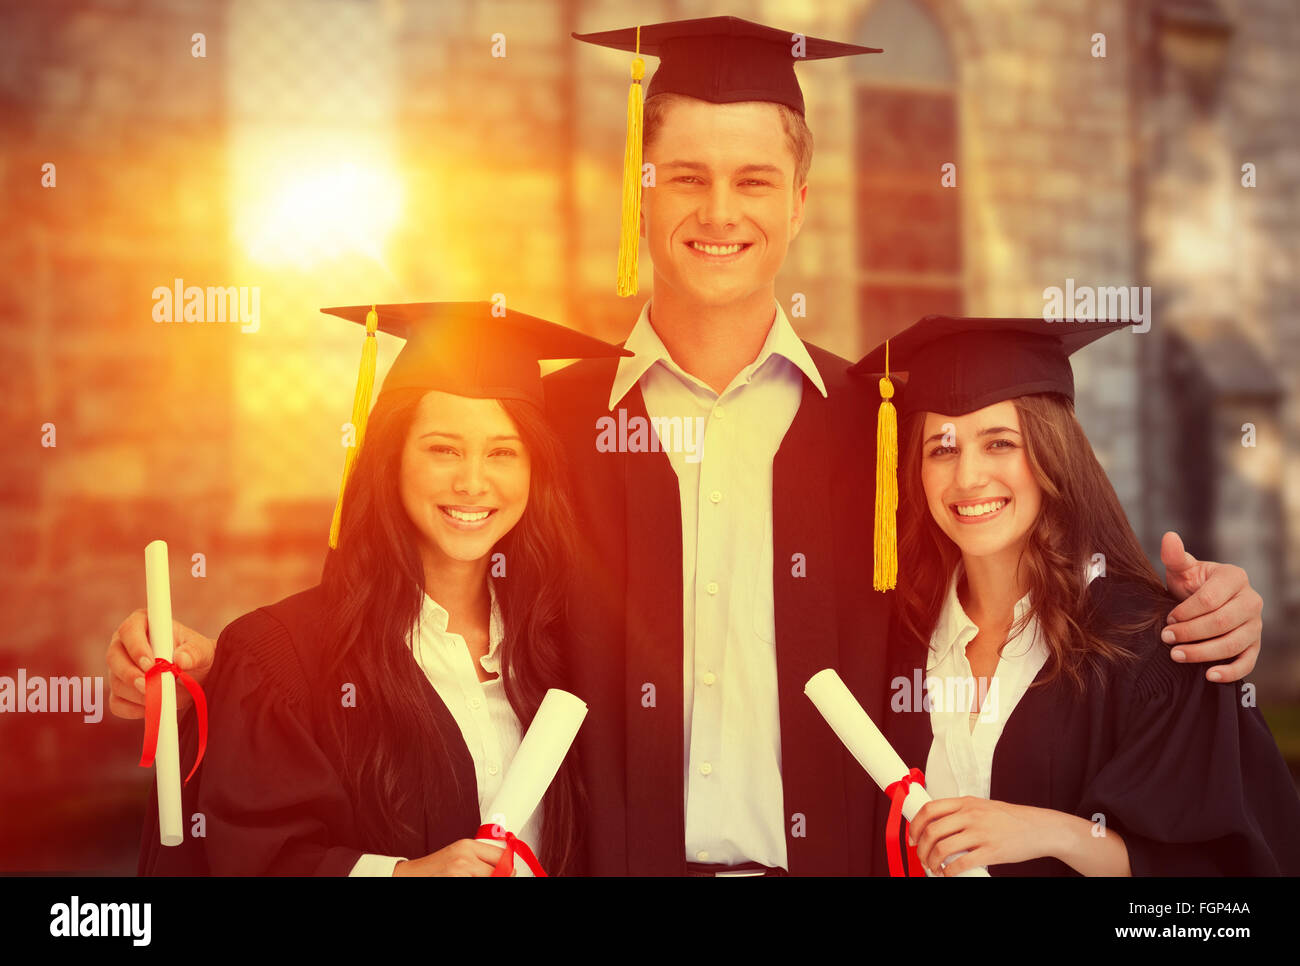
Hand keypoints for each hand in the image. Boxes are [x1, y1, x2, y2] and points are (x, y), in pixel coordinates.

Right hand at [106, 608, 216, 719]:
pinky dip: (134, 709)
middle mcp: (124, 644)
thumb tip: (180, 660)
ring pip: (116, 682)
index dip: (136, 647)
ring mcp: (119, 669)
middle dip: (131, 674)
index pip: (129, 630)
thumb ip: (193, 652)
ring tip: (161, 696)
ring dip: (137, 693)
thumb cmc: (197, 656)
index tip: (151, 664)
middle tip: (150, 685)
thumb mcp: (202, 650)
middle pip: (114, 657)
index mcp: (142, 624)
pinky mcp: (120, 691)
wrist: (197, 678)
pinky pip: (117, 704)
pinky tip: (153, 707)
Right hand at [392, 839, 512, 876]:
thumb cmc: (434, 867)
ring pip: (489, 878)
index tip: (510, 871)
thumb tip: (506, 865)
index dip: (508, 867)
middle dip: (500, 877)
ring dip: (488, 880)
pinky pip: (476, 884)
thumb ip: (479, 856)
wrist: (410, 875)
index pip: (501, 855)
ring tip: (475, 877)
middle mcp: (464, 858)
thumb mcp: (458, 854)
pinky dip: (476, 883)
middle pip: (498, 871)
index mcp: (467, 846)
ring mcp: (459, 873)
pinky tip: (468, 881)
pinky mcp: (454, 882)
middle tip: (497, 877)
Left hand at [909, 797, 1063, 875]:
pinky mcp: (991, 851)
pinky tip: (948, 873)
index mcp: (966, 803)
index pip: (930, 810)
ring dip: (932, 861)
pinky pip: (961, 863)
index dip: (915, 825)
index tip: (912, 837)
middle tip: (921, 856)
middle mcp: (971, 815)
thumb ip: (961, 813)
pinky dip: (949, 871)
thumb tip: (937, 826)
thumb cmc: (1011, 819)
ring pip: (943, 848)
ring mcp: (981, 833)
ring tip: (933, 867)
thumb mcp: (983, 807)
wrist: (1039, 828)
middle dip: (920, 847)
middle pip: (932, 830)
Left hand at [1159, 531, 1262, 682]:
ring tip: (1177, 656)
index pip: (1211, 599)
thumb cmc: (1191, 584)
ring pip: (1233, 643)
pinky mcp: (1254, 645)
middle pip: (1222, 622)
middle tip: (1166, 639)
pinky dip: (1230, 671)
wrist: (1202, 602)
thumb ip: (1174, 556)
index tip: (1167, 618)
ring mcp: (1256, 624)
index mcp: (1235, 577)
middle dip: (1191, 633)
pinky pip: (1248, 661)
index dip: (1186, 611)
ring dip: (1203, 653)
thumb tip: (1169, 536)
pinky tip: (1208, 675)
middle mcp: (1251, 600)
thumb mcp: (1182, 569)